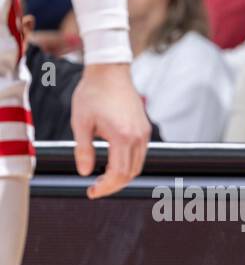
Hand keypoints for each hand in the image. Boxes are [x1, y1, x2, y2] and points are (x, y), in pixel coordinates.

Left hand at [70, 62, 150, 198]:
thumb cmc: (93, 93)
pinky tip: (113, 162)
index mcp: (122, 136)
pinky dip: (128, 164)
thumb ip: (82, 150)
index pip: (118, 173)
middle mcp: (138, 138)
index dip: (106, 187)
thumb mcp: (80, 122)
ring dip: (122, 176)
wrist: (110, 72)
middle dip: (113, 185)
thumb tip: (84, 172)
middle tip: (96, 188)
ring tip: (104, 177)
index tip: (92, 192)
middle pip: (130, 174)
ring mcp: (144, 134)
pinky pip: (140, 155)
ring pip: (137, 166)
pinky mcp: (145, 130)